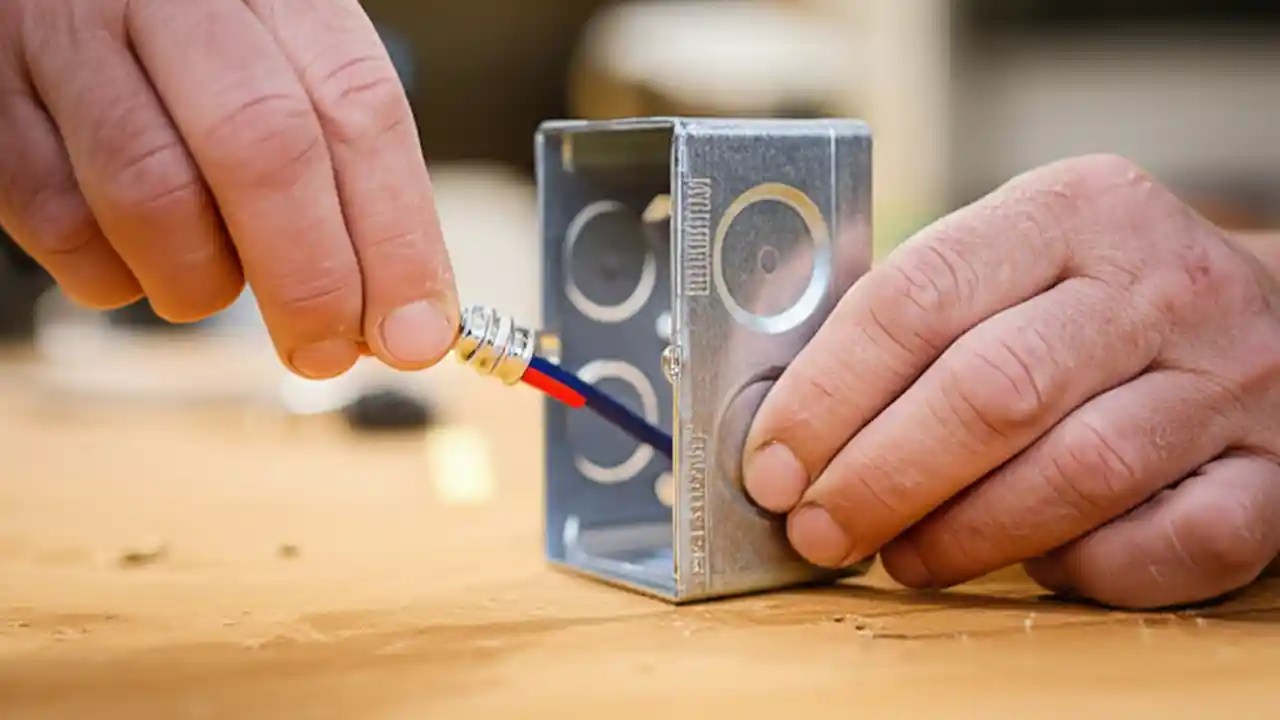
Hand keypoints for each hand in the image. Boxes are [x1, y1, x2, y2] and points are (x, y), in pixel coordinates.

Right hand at [0, 1, 457, 377]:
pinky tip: (133, 254)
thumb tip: (400, 316)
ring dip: (200, 281)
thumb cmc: (193, 46)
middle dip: (310, 280)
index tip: (417, 334)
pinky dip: (110, 274)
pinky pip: (58, 224)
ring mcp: (65, 37)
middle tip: (325, 353)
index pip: (358, 109)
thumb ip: (340, 170)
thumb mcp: (282, 66)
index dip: (396, 236)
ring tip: (212, 286)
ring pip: (152, 194)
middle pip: (263, 148)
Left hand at [742, 154, 1279, 608]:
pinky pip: (1171, 545)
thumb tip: (782, 423)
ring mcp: (1229, 379)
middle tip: (817, 530)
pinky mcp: (1274, 473)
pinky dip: (1086, 568)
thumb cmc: (1089, 303)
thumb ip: (909, 321)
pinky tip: (1035, 562)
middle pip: (993, 390)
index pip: (919, 295)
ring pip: (1077, 473)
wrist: (1266, 319)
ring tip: (903, 555)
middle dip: (879, 477)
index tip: (771, 466)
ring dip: (964, 534)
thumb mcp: (1007, 264)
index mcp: (1071, 209)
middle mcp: (1159, 284)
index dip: (828, 394)